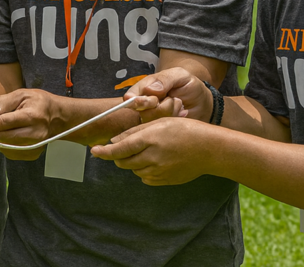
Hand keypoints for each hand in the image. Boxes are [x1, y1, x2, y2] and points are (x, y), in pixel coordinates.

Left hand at [0, 89, 61, 160]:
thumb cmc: (38, 102)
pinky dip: (8, 145)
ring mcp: (35, 146)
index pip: (6, 122)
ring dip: (3, 138)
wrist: (58, 117)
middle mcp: (35, 133)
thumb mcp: (22, 94)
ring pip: (7, 147)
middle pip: (5, 137)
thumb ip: (4, 102)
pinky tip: (16, 136)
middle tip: (2, 122)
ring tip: (12, 128)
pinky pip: (12, 153)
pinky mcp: (34, 154)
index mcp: (31, 115)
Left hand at [91, 118, 212, 184]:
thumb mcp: (160, 123)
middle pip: (123, 162)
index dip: (104, 151)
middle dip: (117, 156)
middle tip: (122, 147)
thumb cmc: (185, 130)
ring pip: (134, 170)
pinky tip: (155, 160)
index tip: (94, 151)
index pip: (120, 148)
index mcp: (150, 139)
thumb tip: (115, 140)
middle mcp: (152, 156)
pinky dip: (144, 169)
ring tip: (147, 150)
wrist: (209, 149)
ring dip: (132, 161)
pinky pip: (146, 177)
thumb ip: (136, 132)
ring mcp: (158, 171)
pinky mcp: (164, 180)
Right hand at [125, 67, 211, 122]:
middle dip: (161, 106)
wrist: (202, 101)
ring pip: (153, 122)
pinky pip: (164, 130)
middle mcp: (144, 105)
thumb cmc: (188, 85)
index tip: (152, 100)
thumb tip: (149, 90)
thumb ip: (164, 79)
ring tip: (180, 103)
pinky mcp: (162, 130)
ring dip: (170, 111)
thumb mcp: (179, 75)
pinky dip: (176, 119)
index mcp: (144, 89)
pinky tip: (183, 113)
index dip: (138, 101)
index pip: (130, 98)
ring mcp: (153, 119)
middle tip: (173, 99)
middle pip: (142, 112)